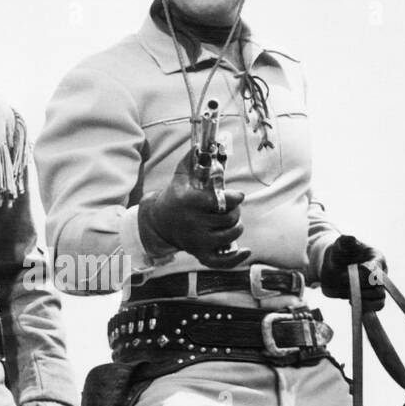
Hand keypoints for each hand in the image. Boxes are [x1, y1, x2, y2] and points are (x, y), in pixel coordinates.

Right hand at [139, 147, 250, 269]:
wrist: (158, 222)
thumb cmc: (174, 196)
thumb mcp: (180, 176)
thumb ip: (192, 160)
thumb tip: (203, 143)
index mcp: (190, 203)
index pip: (220, 202)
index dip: (235, 198)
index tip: (238, 196)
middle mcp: (194, 224)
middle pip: (229, 219)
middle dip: (235, 211)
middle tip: (232, 207)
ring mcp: (197, 241)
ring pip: (230, 236)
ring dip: (236, 227)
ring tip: (232, 221)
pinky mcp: (199, 254)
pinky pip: (221, 262)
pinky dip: (235, 259)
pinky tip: (245, 251)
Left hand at [320, 234, 387, 310]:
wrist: (335, 265)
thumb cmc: (340, 252)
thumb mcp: (340, 244)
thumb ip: (344, 241)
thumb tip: (350, 238)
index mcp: (376, 258)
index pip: (375, 269)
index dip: (362, 273)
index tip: (346, 274)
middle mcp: (381, 274)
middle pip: (377, 287)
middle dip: (358, 286)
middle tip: (342, 279)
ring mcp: (378, 287)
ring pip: (380, 299)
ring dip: (362, 299)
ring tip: (348, 293)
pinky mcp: (372, 298)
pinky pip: (376, 307)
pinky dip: (365, 307)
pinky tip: (351, 300)